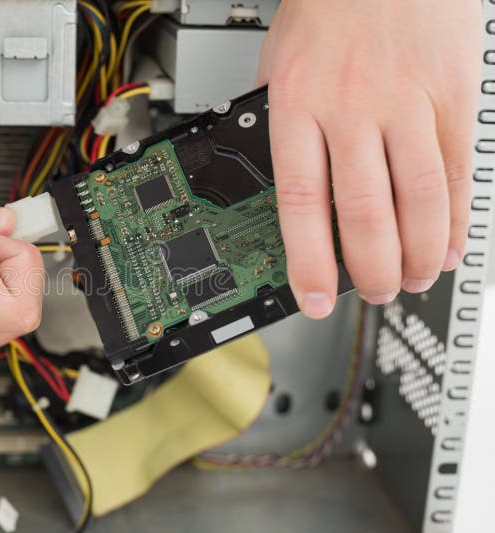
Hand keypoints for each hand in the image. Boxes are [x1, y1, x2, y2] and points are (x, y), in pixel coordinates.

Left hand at [256, 0, 480, 317]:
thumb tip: (279, 178)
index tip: (310, 298)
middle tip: (372, 293)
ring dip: (416, 253)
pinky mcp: (452, 92)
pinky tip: (448, 245)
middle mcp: (349, 107)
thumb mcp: (278, 63)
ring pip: (418, 199)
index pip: (301, 202)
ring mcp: (406, 101)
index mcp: (297, 105)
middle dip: (370, 269)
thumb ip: (278, 122)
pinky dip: (456, 217)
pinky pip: (458, 169)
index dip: (308, 261)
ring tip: (410, 281)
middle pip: (365, 212)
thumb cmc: (328, 4)